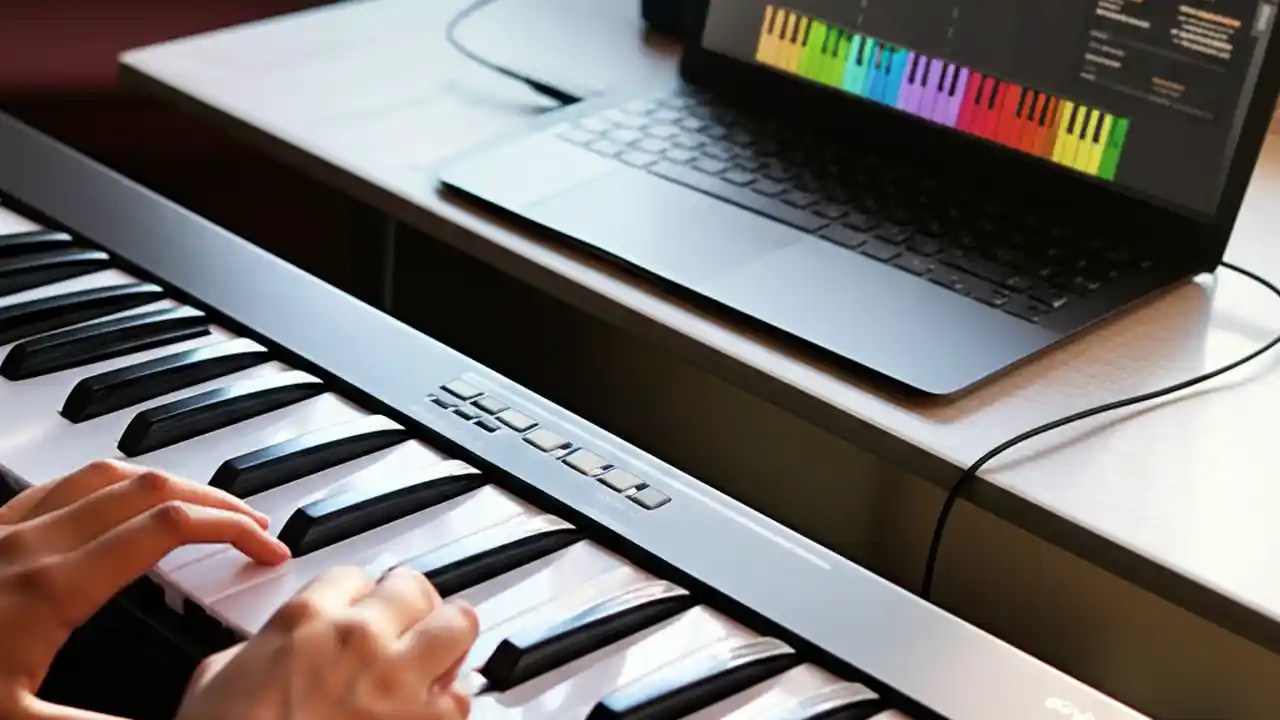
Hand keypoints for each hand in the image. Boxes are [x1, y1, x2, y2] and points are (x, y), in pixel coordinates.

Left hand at [0, 460, 289, 718]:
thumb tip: (191, 716)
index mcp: (53, 587)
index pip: (169, 528)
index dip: (231, 530)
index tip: (267, 550)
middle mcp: (31, 544)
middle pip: (148, 488)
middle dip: (215, 501)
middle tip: (254, 526)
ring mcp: (4, 532)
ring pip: (104, 474)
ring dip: (167, 483)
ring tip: (201, 505)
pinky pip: (58, 484)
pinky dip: (109, 483)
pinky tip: (118, 503)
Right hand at [178, 566, 476, 719]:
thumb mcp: (217, 678)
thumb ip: (259, 649)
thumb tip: (268, 652)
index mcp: (305, 618)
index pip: (355, 576)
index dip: (358, 597)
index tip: (357, 612)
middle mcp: (360, 637)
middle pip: (414, 587)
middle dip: (410, 606)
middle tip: (404, 625)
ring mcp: (397, 679)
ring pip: (457, 624)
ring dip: (446, 639)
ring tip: (434, 655)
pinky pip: (461, 695)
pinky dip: (450, 700)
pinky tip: (432, 707)